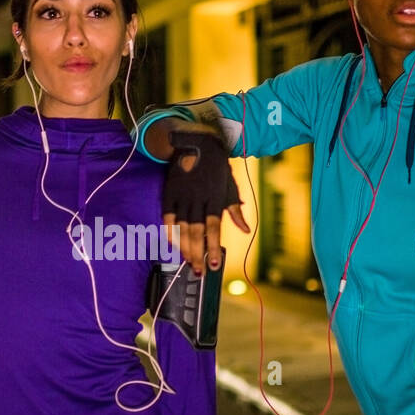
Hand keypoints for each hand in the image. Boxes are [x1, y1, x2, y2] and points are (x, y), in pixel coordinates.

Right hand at [161, 122, 248, 276]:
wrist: (196, 141)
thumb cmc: (216, 167)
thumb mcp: (229, 186)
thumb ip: (235, 210)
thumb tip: (246, 230)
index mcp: (214, 198)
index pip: (213, 228)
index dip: (212, 247)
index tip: (214, 265)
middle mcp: (198, 199)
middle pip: (196, 232)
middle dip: (198, 254)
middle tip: (199, 272)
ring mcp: (182, 196)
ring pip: (182, 227)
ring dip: (184, 248)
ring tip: (188, 263)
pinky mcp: (169, 193)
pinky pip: (167, 217)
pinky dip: (169, 232)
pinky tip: (173, 245)